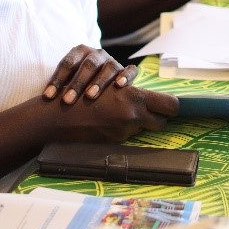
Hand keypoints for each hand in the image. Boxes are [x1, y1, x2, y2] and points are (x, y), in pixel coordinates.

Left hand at [43, 45, 133, 104]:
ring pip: (108, 67)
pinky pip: (130, 70)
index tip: (48, 97)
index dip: (57, 79)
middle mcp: (97, 54)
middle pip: (88, 65)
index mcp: (80, 51)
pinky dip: (126, 76)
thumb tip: (42, 103)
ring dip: (99, 82)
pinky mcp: (126, 70)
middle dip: (77, 83)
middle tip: (67, 100)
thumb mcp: (67, 79)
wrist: (99, 77)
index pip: (67, 63)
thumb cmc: (78, 83)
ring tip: (90, 96)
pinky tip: (120, 85)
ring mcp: (113, 61)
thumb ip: (59, 87)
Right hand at [54, 81, 178, 143]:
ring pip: (144, 129)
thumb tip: (146, 100)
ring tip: (122, 115)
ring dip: (138, 124)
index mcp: (134, 98)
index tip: (171, 106)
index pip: (170, 105)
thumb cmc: (81, 94)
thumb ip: (130, 94)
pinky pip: (126, 135)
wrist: (56, 117)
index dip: (172, 106)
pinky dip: (122, 130)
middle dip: (159, 118)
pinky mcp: (113, 142)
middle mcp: (133, 116)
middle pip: (162, 122)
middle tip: (155, 114)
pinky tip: (109, 123)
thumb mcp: (109, 87)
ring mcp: (123, 132)